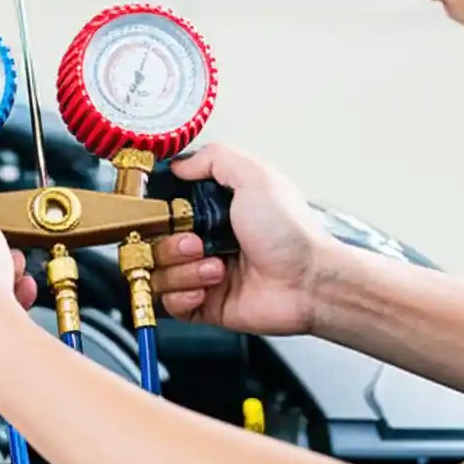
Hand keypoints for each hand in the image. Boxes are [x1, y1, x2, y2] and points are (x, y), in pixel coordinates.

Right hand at [151, 144, 344, 335]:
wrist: (310, 282)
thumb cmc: (292, 234)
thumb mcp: (256, 177)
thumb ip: (215, 159)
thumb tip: (180, 163)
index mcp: (212, 212)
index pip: (163, 210)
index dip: (157, 214)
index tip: (163, 213)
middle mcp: (204, 241)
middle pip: (153, 243)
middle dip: (169, 245)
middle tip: (195, 244)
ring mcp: (202, 274)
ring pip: (158, 273)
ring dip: (181, 270)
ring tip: (213, 268)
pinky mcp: (204, 305)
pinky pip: (169, 303)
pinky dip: (183, 295)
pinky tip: (207, 287)